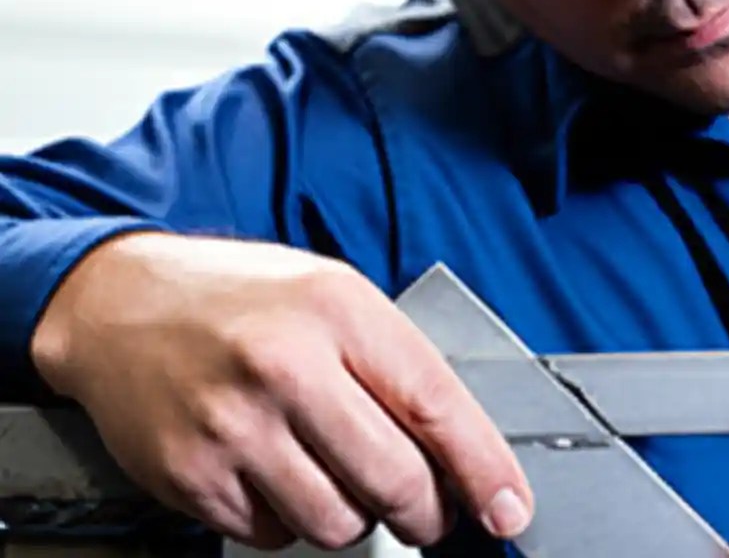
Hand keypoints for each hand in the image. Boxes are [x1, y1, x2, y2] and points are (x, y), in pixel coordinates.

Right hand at [31, 232, 532, 550]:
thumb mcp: (333, 296)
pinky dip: (289, 517)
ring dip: (354, 514)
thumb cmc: (239, 300)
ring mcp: (233, 426)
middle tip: (428, 508)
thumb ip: (396, 366)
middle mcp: (285, 366)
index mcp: (337, 310)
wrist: (116, 304)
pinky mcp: (190, 476)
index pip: (436, 408)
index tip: (508, 510)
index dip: (483, 471)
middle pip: (396, 481)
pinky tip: (274, 469)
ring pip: (339, 523)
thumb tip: (463, 454)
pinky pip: (275, 535)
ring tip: (331, 468)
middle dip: (428, 511)